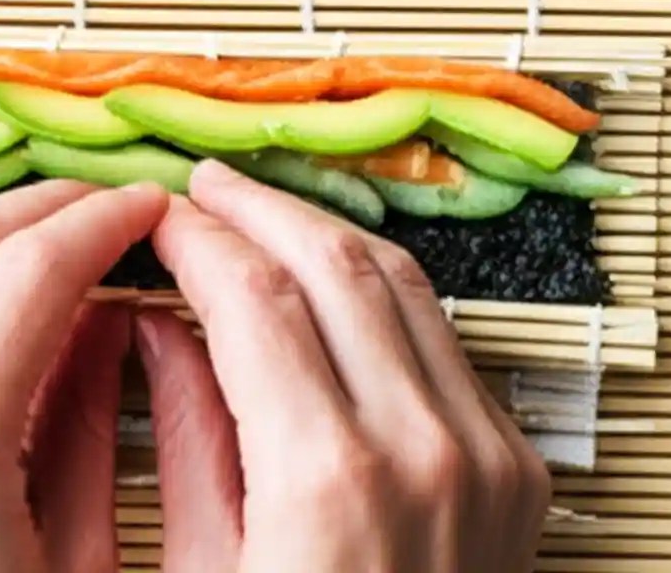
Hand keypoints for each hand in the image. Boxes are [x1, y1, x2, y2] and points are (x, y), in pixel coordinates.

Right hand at [140, 160, 550, 572]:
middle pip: (333, 265)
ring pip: (400, 284)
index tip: (157, 217)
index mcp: (328, 480)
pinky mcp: (518, 466)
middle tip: (204, 190)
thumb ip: (182, 441)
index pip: (251, 296)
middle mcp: (424, 449)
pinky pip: (443, 340)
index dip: (196, 239)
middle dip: (259, 210)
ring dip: (323, 234)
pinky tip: (332, 287)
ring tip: (261, 216)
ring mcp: (487, 454)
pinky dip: (380, 294)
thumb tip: (152, 329)